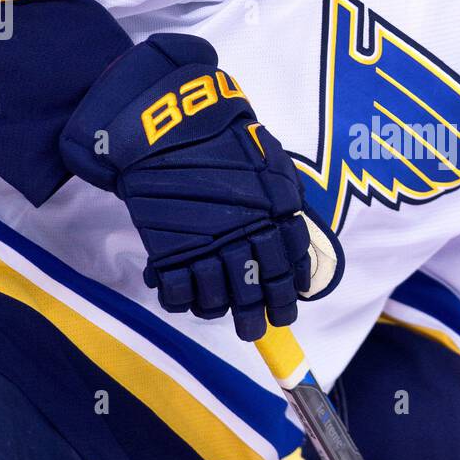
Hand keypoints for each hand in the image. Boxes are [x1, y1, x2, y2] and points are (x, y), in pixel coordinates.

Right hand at [60, 32, 342, 338]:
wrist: (165, 127)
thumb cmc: (223, 138)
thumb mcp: (271, 163)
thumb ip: (285, 201)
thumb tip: (294, 243)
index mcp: (274, 215)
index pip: (288, 269)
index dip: (288, 294)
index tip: (287, 308)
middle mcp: (243, 237)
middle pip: (256, 292)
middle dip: (258, 318)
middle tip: (255, 331)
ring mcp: (204, 247)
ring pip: (217, 300)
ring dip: (218, 311)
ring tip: (217, 312)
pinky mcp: (167, 251)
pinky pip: (177, 294)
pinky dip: (182, 301)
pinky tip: (186, 297)